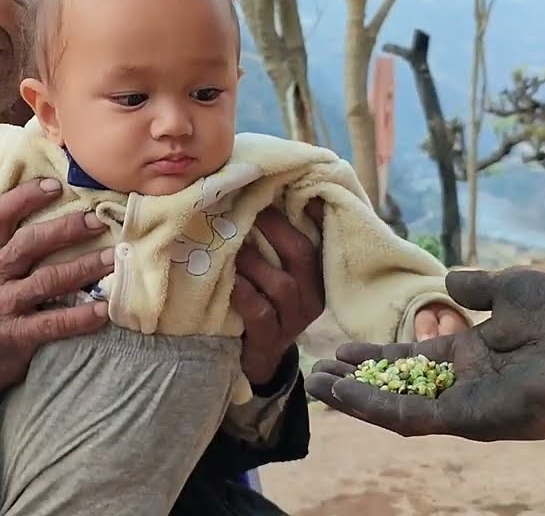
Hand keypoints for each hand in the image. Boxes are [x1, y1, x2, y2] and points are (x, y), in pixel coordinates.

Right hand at [0, 178, 112, 398]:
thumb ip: (15, 240)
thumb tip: (64, 205)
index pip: (0, 215)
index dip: (27, 196)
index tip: (57, 185)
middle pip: (30, 243)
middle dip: (67, 229)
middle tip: (98, 222)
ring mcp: (2, 304)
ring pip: (48, 280)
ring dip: (83, 267)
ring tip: (111, 259)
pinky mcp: (16, 334)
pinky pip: (54, 322)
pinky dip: (81, 316)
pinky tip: (104, 309)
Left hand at [232, 200, 325, 385]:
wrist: (255, 361)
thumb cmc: (262, 305)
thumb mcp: (273, 274)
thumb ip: (273, 245)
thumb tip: (259, 195)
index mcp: (316, 277)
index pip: (317, 237)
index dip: (308, 211)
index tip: (287, 184)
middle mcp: (311, 298)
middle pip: (301, 254)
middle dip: (275, 227)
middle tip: (249, 206)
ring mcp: (293, 322)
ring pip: (281, 284)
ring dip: (253, 260)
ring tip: (230, 244)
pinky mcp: (270, 340)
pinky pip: (260, 312)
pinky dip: (243, 293)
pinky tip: (227, 280)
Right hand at [304, 267, 544, 441]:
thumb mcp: (510, 289)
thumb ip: (475, 288)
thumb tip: (449, 282)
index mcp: (476, 353)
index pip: (414, 358)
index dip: (376, 355)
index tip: (342, 349)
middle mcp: (467, 383)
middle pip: (398, 385)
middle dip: (356, 380)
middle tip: (318, 373)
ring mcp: (466, 404)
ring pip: (396, 406)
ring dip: (355, 397)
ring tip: (317, 386)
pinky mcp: (469, 420)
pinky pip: (411, 416)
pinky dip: (374, 406)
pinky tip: (343, 394)